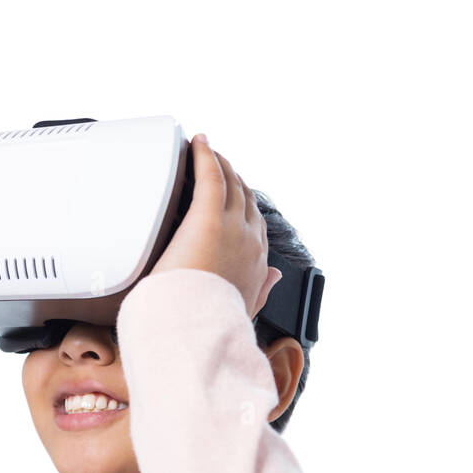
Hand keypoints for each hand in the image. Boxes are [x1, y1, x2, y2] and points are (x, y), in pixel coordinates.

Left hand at [151, 134, 282, 319]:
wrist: (196, 330)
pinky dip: (205, 154)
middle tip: (217, 164)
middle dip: (233, 178)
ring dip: (220, 162)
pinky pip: (210, 174)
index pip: (255, 224)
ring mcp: (231, 226)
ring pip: (230, 182)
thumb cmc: (207, 324)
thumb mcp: (243, 310)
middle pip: (245, 197)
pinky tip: (198, 142)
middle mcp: (250, 240)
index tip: (234, 196)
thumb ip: (260, 291)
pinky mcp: (207, 217)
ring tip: (206, 150)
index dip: (245, 206)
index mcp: (256, 264)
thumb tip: (276, 276)